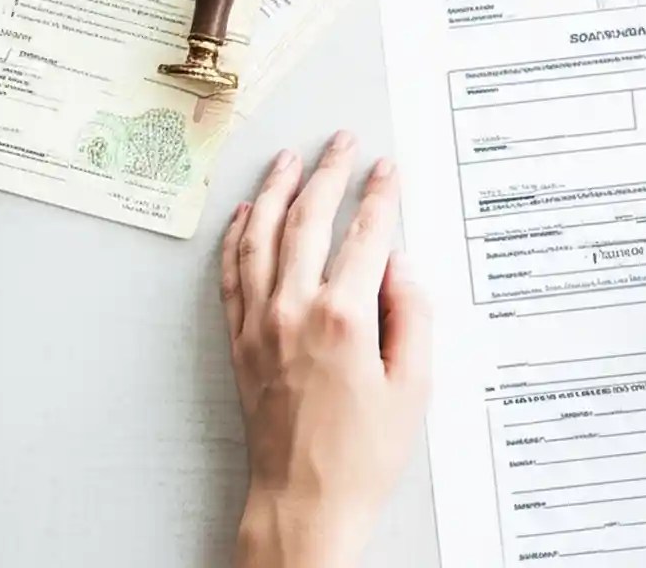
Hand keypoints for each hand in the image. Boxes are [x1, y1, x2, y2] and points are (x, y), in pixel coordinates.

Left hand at [220, 131, 431, 567]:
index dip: (380, 196)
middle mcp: (294, 310)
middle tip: (341, 143)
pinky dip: (237, 235)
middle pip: (309, 219)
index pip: (367, 235)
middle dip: (328, 172)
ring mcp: (260, 322)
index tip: (387, 171)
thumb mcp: (414, 386)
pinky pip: (231, 272)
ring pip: (261, 235)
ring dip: (275, 190)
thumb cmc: (361, 455)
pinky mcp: (240, 340)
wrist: (304, 501)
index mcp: (344, 318)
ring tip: (288, 159)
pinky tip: (245, 215)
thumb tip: (400, 266)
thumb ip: (412, 315)